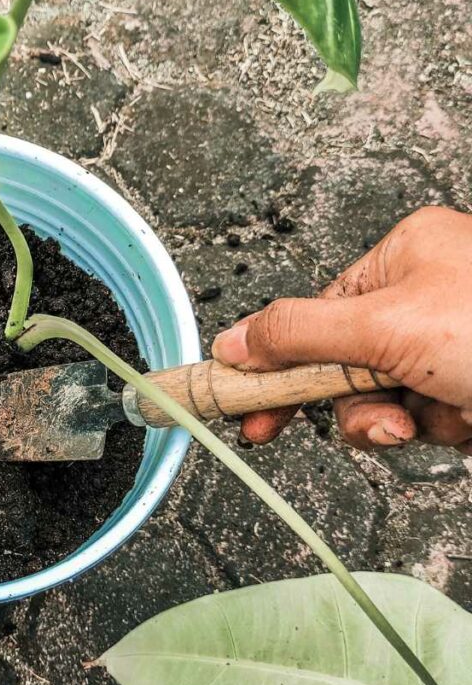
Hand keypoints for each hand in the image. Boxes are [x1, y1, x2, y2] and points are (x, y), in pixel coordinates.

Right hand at [211, 206, 471, 452]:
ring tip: (445, 407)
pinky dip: (445, 426)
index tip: (247, 403)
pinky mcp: (467, 386)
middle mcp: (423, 297)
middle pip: (348, 369)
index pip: (315, 318)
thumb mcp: (386, 325)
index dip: (281, 366)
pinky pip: (429, 419)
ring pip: (388, 401)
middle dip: (365, 404)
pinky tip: (469, 413)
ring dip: (412, 419)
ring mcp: (449, 346)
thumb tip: (236, 340)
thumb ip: (301, 333)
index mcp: (402, 258)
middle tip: (386, 416)